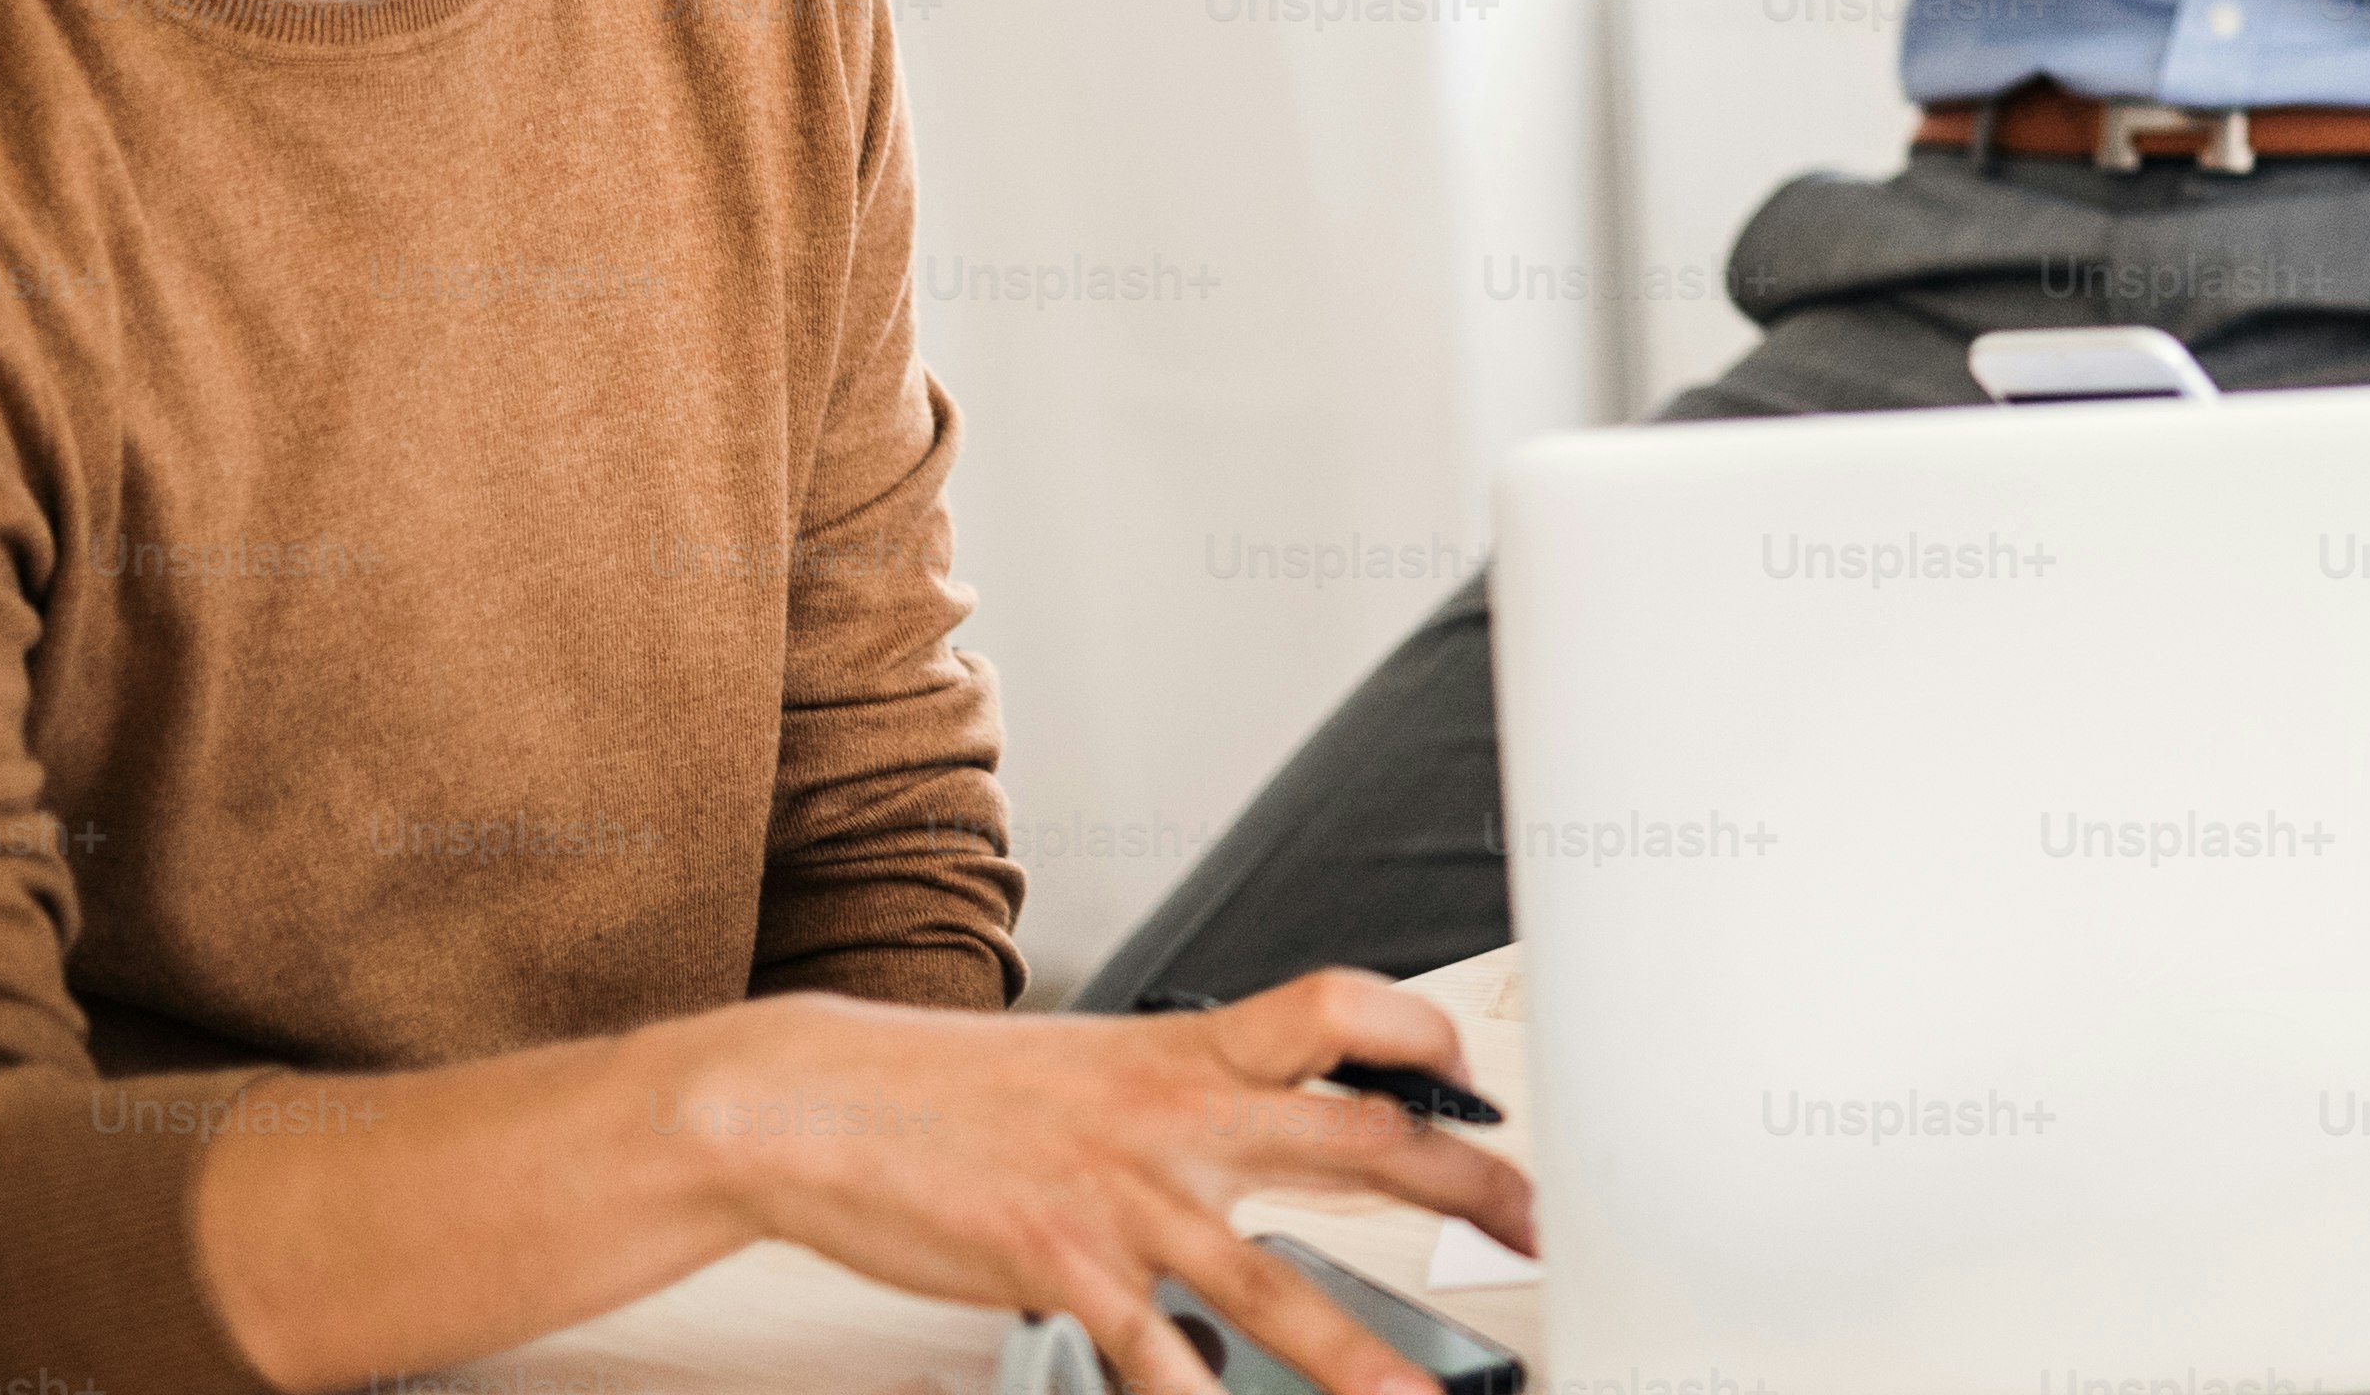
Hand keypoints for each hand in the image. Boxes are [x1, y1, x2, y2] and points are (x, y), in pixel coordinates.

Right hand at [671, 974, 1535, 1394]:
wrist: (828, 1106)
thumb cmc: (973, 1095)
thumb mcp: (1108, 1067)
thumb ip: (1205, 1093)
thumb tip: (1297, 1119)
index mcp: (1193, 1051)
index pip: (1344, 1011)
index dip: (1426, 1036)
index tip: (1486, 1082)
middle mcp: (1181, 1120)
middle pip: (1358, 1142)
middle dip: (1465, 1187)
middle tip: (1541, 1225)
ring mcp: (1128, 1202)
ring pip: (1280, 1285)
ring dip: (1365, 1357)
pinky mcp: (1065, 1272)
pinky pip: (1155, 1358)